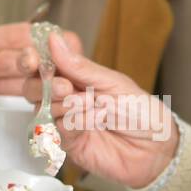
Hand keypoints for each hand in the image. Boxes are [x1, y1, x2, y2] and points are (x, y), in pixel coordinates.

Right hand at [24, 30, 177, 189]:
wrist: (156, 150)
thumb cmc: (141, 112)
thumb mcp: (113, 83)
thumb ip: (80, 67)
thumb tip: (55, 40)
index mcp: (77, 77)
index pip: (45, 64)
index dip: (34, 60)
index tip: (33, 59)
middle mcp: (66, 97)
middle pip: (33, 87)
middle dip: (46, 85)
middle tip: (66, 88)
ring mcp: (66, 120)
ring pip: (43, 109)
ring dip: (65, 106)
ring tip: (93, 107)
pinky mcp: (68, 143)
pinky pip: (56, 131)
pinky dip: (72, 125)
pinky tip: (91, 124)